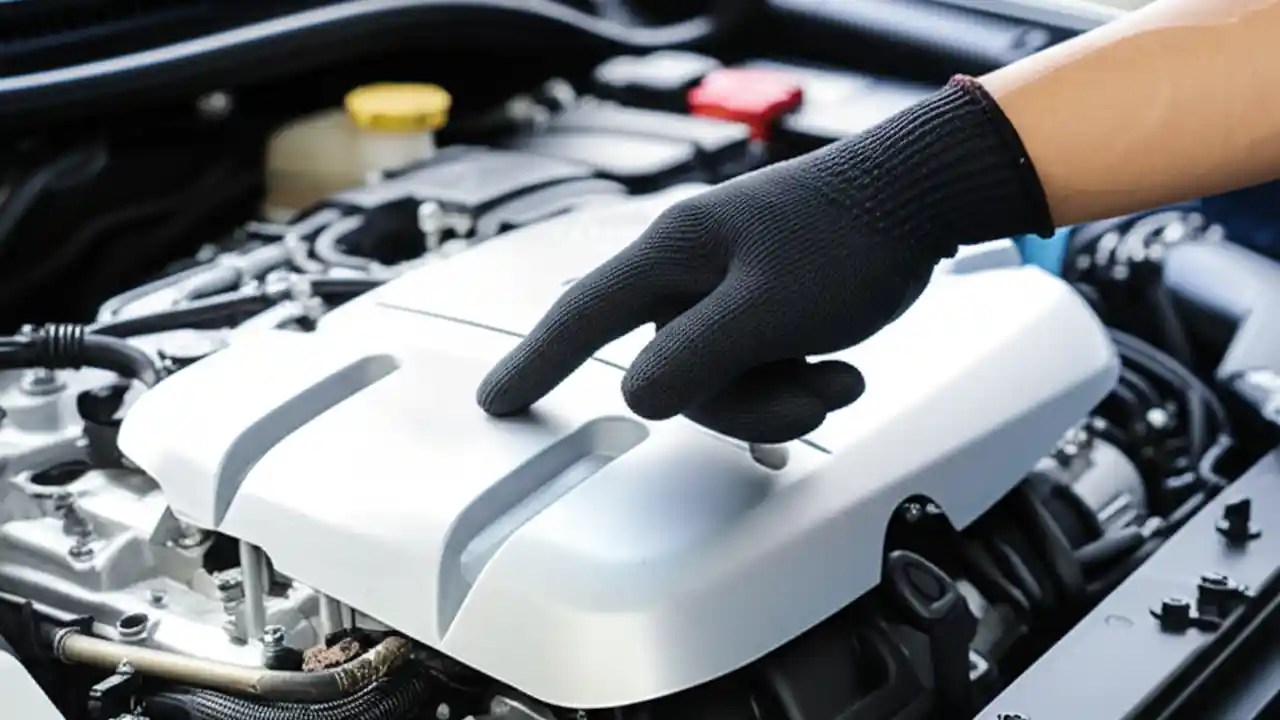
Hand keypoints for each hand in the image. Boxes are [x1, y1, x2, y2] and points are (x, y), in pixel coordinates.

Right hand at [477, 78, 1053, 442]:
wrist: (924, 201)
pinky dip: (803, 383)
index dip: (536, 363)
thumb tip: (638, 397)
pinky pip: (760, 371)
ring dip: (784, 397)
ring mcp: (733, 293)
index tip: (499, 400)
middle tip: (803, 391)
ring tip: (837, 375)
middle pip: (671, 375)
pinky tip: (843, 367)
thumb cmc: (849, 234)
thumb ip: (694, 359)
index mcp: (675, 257)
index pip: (583, 317)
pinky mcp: (769, 308)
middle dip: (741, 404)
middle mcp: (695, 274)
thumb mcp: (766, 308)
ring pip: (722, 383)